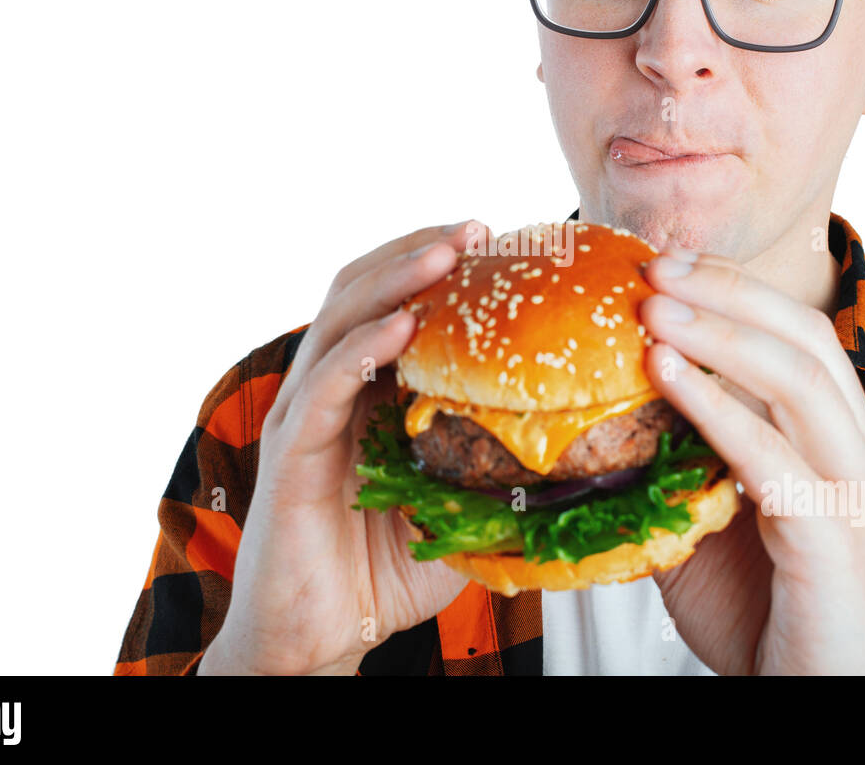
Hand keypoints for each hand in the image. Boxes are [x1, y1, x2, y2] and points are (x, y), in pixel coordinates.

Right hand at [201, 220, 487, 674]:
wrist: (319, 635)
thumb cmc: (384, 569)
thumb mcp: (459, 506)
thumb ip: (495, 467)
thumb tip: (575, 445)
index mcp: (365, 392)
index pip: (394, 303)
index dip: (436, 266)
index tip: (497, 241)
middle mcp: (329, 390)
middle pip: (362, 291)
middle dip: (418, 251)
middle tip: (476, 228)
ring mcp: (304, 416)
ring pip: (339, 321)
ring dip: (393, 280)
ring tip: (444, 252)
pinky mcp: (289, 454)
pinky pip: (324, 388)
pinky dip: (361, 349)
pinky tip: (401, 328)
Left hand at [639, 245, 864, 674]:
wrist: (810, 693)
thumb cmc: (763, 607)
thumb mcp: (709, 512)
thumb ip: (682, 456)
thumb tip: (610, 404)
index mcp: (836, 433)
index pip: (795, 333)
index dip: (733, 289)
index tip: (665, 262)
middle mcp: (856, 448)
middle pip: (802, 336)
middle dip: (726, 290)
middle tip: (653, 267)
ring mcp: (852, 489)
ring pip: (796, 378)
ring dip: (717, 333)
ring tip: (651, 308)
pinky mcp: (832, 535)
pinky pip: (773, 456)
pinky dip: (716, 407)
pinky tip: (664, 377)